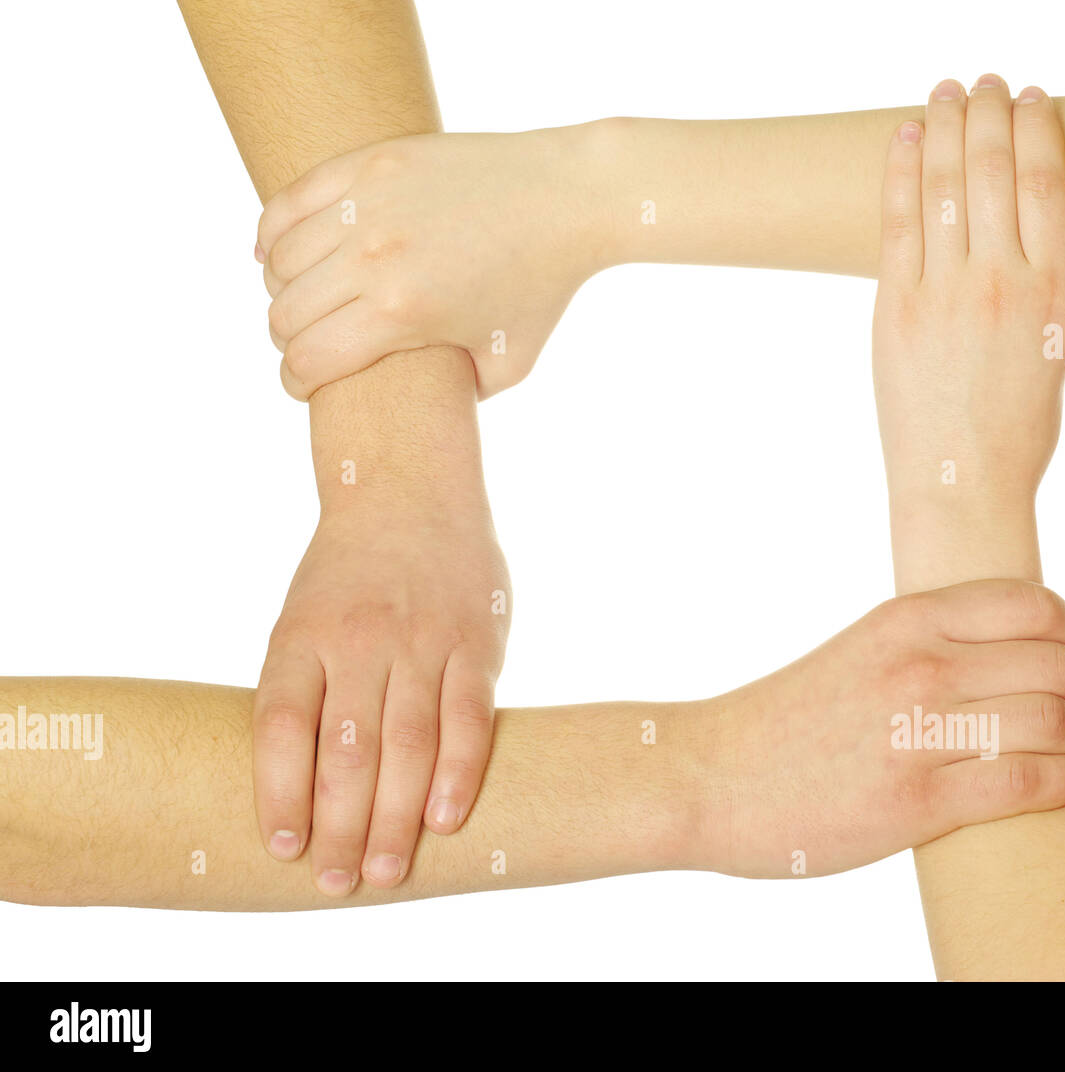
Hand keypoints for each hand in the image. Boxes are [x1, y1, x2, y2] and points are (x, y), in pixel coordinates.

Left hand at [252, 498, 509, 896]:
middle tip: (338, 883)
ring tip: (386, 871)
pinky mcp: (476, 641)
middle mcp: (358, 639)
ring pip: (407, 744)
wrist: (411, 490)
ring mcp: (421, 639)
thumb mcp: (303, 619)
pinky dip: (458, 773)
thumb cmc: (350, 574)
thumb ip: (307, 692)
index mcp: (301, 636)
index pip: (283, 725)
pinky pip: (468, 717)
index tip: (282, 848)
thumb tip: (303, 790)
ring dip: (396, 817)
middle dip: (340, 828)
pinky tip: (444, 820)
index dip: (280, 794)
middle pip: (346, 750)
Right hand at [255, 127, 612, 399]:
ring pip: (280, 260)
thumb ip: (452, 395)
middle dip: (289, 341)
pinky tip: (277, 253)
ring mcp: (368, 203)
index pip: (307, 361)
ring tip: (306, 298)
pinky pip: (288, 203)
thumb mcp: (505, 366)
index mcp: (401, 313)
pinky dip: (272, 234)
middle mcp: (375, 256)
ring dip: (284, 289)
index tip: (307, 387)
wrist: (566, 198)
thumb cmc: (540, 288)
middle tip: (310, 343)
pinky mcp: (369, 162)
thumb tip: (410, 407)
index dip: (297, 384)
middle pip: (284, 313)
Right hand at [702, 579, 1064, 876]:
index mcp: (904, 620)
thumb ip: (926, 646)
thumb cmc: (785, 720)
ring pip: (1055, 724)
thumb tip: (1004, 658)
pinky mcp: (917, 802)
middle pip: (1056, 666)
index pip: (1033, 605)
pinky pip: (1030, 783)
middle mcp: (919, 665)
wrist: (712, 776)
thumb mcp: (858, 650)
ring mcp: (919, 732)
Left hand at [871, 76, 1064, 505]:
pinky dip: (902, 173)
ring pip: (946, 186)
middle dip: (987, 115)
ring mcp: (945, 292)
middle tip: (981, 84)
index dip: (1037, 130)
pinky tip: (906, 139)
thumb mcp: (1054, 348)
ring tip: (942, 94)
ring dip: (945, 128)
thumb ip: (1041, 284)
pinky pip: (898, 222)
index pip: (1046, 184)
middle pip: (994, 172)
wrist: (962, 482)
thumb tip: (1013, 232)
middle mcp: (1002, 282)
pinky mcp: (897, 307)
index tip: (1030, 99)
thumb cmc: (1014, 426)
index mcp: (1055, 292)